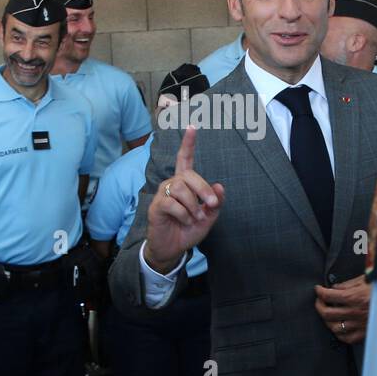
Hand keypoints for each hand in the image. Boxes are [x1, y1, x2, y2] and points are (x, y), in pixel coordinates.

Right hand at [144, 126, 225, 271]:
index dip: (188, 144)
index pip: (185, 159)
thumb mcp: (208, 217)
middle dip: (203, 189)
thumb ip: (215, 203)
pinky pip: (173, 203)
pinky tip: (184, 221)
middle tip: (211, 205)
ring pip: (181, 188)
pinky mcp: (156, 206)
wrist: (173, 248)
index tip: (192, 127)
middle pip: (188, 175)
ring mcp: (163, 194)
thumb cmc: (189, 229)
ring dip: (193, 205)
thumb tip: (220, 187)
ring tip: (194, 218)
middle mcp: (172, 184)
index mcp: (185, 183)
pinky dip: (184, 214)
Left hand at [314, 276, 369, 344]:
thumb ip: (349, 284)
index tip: (318, 289)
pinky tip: (338, 326)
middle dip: (319, 305)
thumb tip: (334, 287)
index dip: (320, 292)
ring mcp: (359, 325)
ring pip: (333, 327)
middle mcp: (354, 313)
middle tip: (319, 301)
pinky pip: (345, 338)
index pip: (328, 295)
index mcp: (354, 297)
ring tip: (327, 314)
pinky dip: (338, 333)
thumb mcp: (367, 281)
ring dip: (326, 320)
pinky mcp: (364, 335)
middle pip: (326, 313)